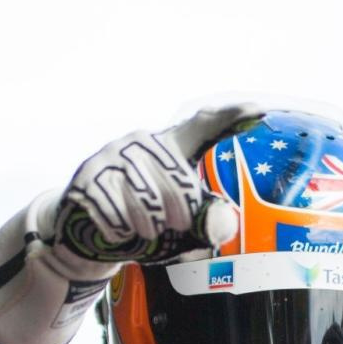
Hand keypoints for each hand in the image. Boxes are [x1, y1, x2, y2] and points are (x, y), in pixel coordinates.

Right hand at [0, 103, 262, 343]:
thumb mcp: (180, 226)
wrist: (84, 231)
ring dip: (149, 224)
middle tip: (179, 226)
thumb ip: (206, 223)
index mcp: (168, 147)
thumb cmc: (144, 222)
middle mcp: (140, 143)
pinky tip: (120, 233)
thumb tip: (221, 226)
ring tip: (149, 232)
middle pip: (174, 176)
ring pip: (142, 196)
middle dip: (181, 209)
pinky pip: (112, 209)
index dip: (229, 119)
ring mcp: (109, 157)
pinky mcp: (86, 177)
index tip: (258, 110)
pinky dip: (121, 230)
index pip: (202, 128)